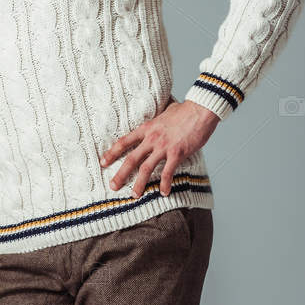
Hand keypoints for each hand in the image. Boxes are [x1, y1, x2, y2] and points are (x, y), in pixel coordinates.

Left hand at [101, 99, 218, 196]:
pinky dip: (165, 184)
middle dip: (120, 174)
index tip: (103, 163)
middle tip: (112, 186)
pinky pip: (168, 172)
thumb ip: (157, 122)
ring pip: (146, 168)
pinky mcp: (177, 153)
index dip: (112, 153)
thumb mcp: (164, 113)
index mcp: (147, 128)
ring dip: (139, 183)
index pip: (124, 142)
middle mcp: (152, 139)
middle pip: (131, 159)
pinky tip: (164, 192)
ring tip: (134, 195)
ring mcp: (164, 147)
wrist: (201, 110)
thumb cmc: (185, 110)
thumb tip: (157, 121)